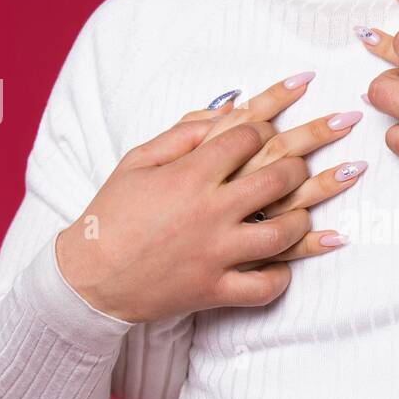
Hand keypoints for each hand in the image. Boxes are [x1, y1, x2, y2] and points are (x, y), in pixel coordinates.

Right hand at [56, 75, 364, 322]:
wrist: (88, 278)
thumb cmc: (111, 213)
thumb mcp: (138, 160)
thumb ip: (185, 132)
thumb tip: (231, 108)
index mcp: (190, 174)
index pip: (249, 136)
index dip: (269, 121)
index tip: (273, 122)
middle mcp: (210, 211)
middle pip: (280, 177)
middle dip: (304, 161)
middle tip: (311, 157)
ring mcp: (216, 253)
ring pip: (284, 232)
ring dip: (305, 218)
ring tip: (310, 211)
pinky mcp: (216, 289)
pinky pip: (265, 287)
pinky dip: (282, 276)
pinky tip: (289, 264)